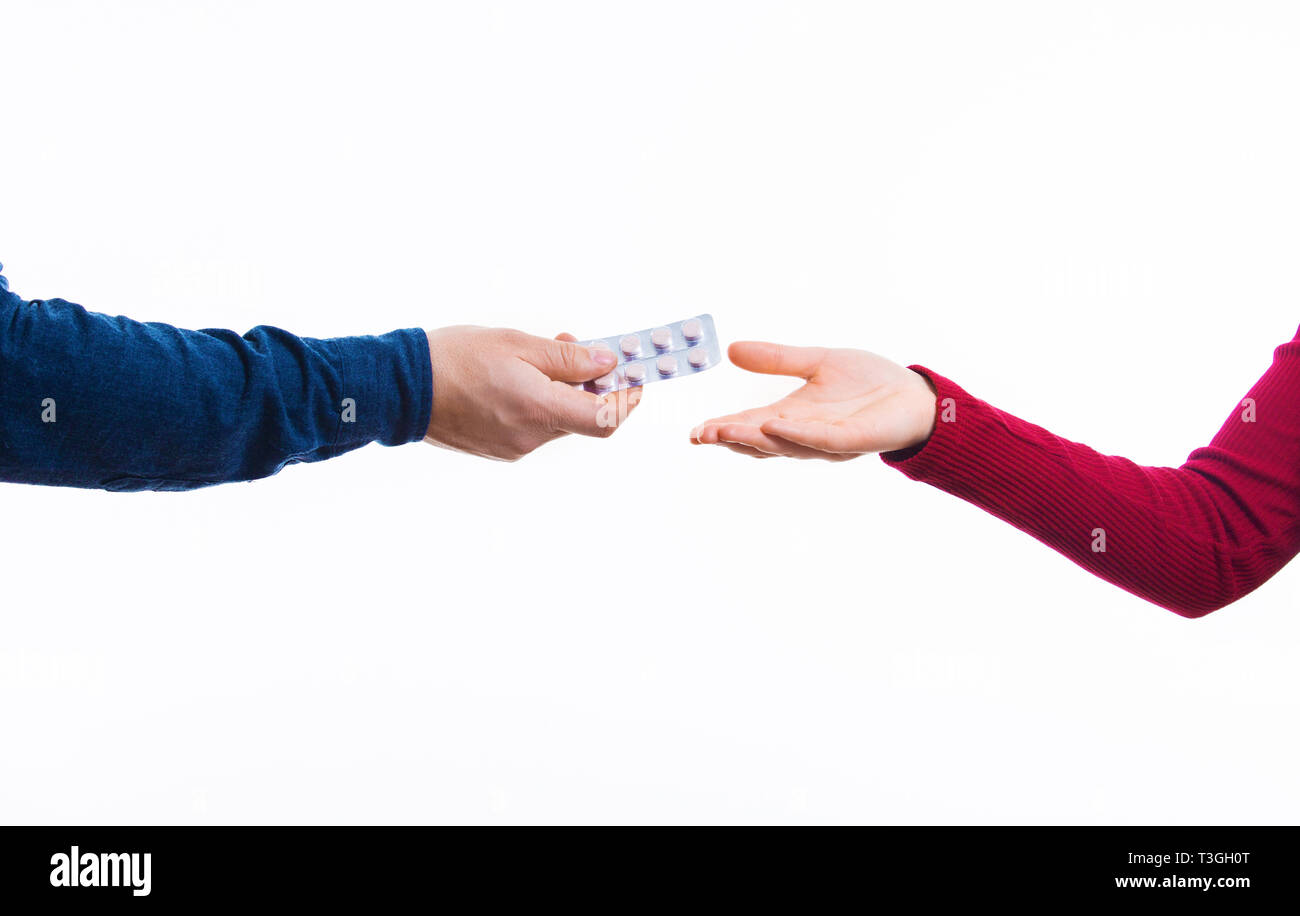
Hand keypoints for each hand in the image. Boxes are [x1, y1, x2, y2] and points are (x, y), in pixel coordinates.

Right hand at [425, 326, 640, 460]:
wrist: (398, 388)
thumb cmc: (454, 358)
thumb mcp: (516, 344)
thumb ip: (567, 358)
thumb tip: (608, 365)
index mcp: (538, 410)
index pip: (605, 419)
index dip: (627, 400)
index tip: (634, 377)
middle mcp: (530, 438)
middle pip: (581, 418)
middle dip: (590, 385)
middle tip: (579, 347)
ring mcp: (513, 448)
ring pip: (556, 420)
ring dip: (561, 391)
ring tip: (541, 354)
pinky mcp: (497, 449)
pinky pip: (532, 427)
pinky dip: (538, 403)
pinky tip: (519, 377)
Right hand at [689, 341, 935, 459]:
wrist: (914, 395)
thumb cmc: (869, 383)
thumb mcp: (816, 361)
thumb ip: (777, 358)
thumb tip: (732, 349)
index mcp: (792, 417)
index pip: (750, 425)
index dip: (723, 429)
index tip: (695, 432)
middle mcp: (804, 434)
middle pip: (760, 441)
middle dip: (730, 438)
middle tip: (700, 435)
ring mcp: (827, 441)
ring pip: (784, 444)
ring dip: (753, 438)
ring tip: (724, 430)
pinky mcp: (853, 440)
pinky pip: (821, 440)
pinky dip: (795, 433)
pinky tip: (774, 425)